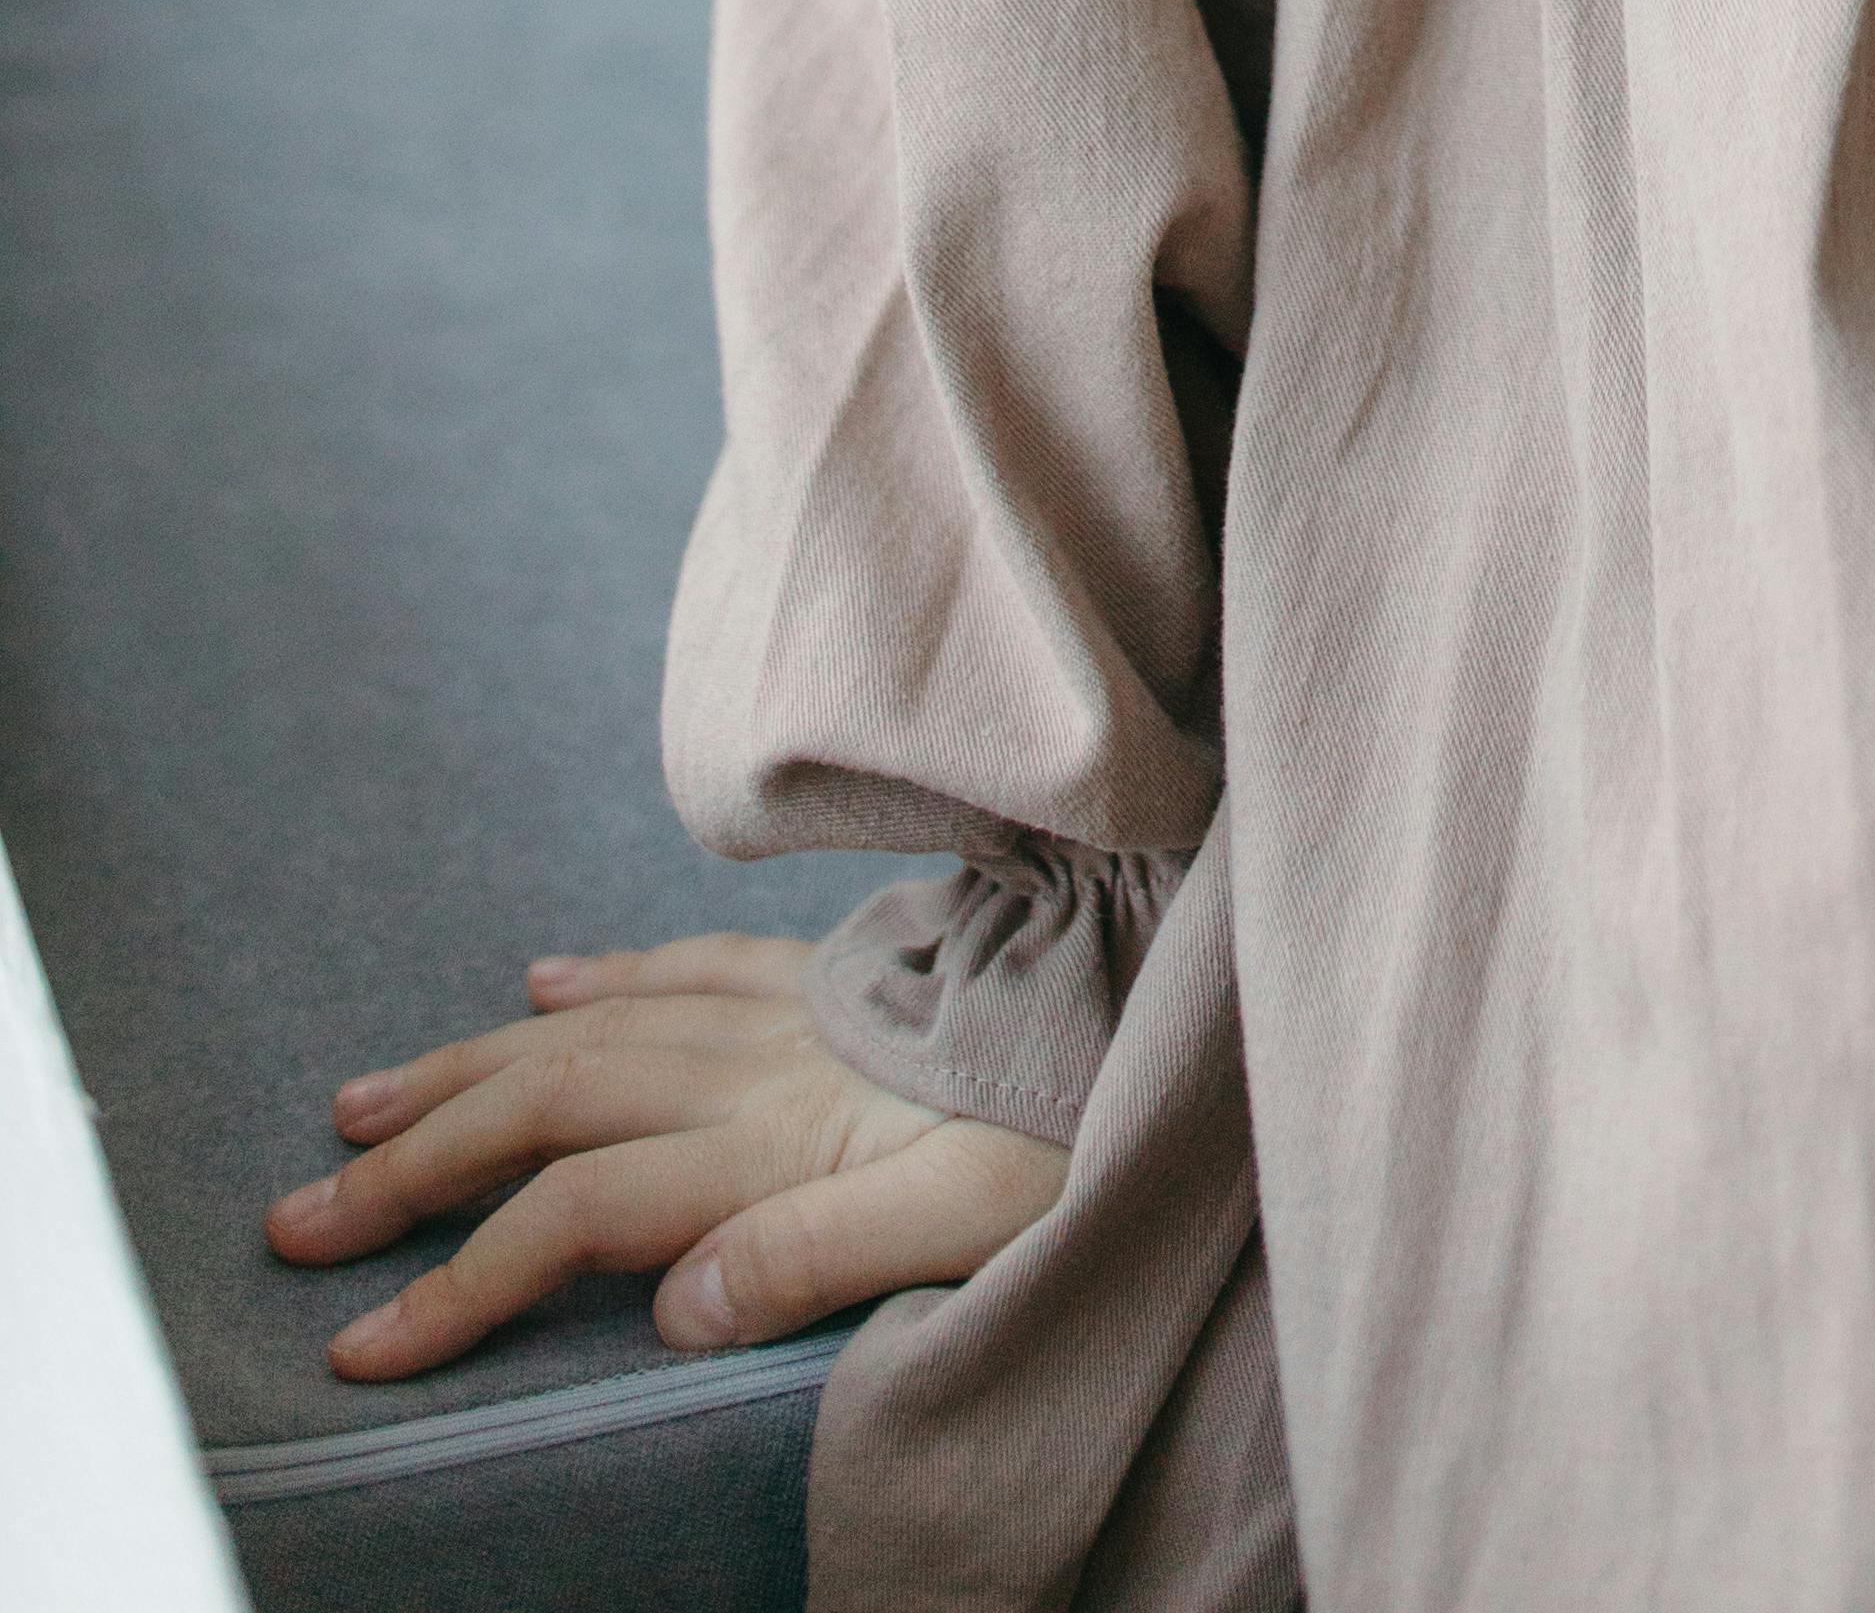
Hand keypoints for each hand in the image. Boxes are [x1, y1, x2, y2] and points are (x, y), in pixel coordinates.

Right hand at [268, 929, 1065, 1376]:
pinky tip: (541, 979)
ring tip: (360, 1101)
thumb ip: (810, 1257)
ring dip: (467, 1067)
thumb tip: (668, 1307)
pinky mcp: (830, 972)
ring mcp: (788, 1008)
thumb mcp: (961, 1221)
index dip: (461, 1279)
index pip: (575, 1216)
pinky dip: (600, 973)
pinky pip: (686, 960)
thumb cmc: (1066, 1131)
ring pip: (587, 1028)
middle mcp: (757, 1063)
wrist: (1149, 980)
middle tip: (297, 1215)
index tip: (360, 1343)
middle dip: (412, 1166)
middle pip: (545, 1109)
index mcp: (775, 1139)